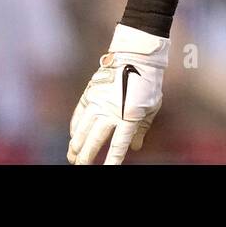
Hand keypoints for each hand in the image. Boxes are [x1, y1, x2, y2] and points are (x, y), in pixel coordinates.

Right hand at [68, 24, 168, 164]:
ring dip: (76, 145)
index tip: (107, 170)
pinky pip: (78, 115)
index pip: (118, 145)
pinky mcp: (89, 94)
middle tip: (81, 166)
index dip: (112, 160)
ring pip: (82, 130)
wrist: (135, 56)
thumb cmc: (148, 83)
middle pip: (95, 140)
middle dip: (87, 156)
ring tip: (73, 156)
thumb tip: (135, 147)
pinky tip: (73, 136)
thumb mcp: (152, 106)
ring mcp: (98, 102)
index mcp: (129, 117)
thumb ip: (143, 128)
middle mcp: (111, 112)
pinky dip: (75, 127)